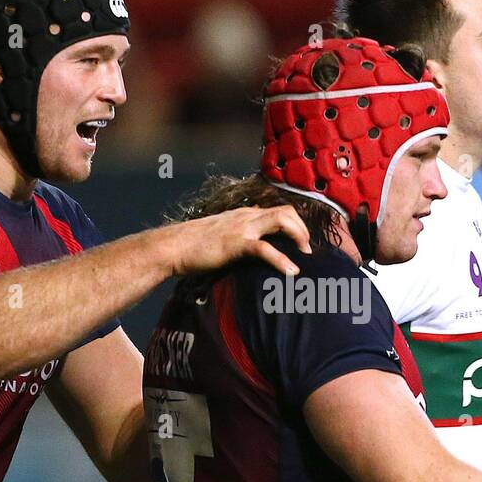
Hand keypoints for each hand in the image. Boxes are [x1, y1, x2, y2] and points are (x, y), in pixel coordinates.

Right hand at [166, 205, 311, 276]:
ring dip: (299, 236)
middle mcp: (247, 216)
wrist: (173, 246)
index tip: (303, 241)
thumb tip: (254, 236)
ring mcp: (242, 227)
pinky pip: (265, 249)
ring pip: (281, 221)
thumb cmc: (195, 243)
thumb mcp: (222, 232)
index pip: (279, 209)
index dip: (296, 223)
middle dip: (302, 228)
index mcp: (245, 214)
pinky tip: (291, 272)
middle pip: (286, 211)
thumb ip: (239, 231)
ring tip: (305, 255)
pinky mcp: (236, 243)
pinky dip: (281, 260)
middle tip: (307, 249)